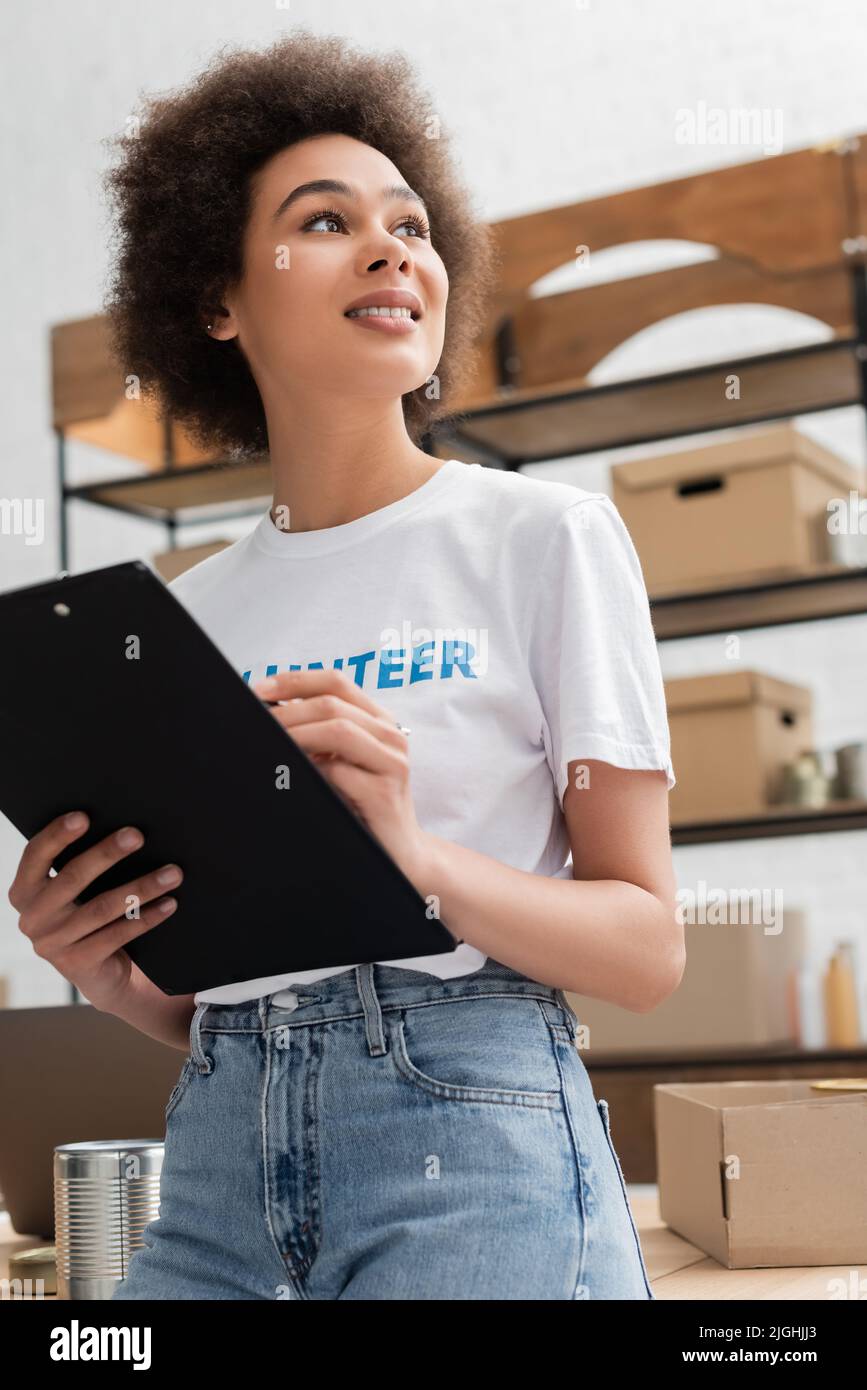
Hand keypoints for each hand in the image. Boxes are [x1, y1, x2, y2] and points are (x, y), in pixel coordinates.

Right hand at [7, 812, 183, 1010]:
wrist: (100, 972)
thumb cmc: (89, 913)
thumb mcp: (77, 892)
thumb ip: (83, 866)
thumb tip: (124, 831)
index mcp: (24, 891)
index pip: (36, 855)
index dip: (57, 835)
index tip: (83, 816)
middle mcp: (31, 918)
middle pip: (72, 878)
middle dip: (107, 854)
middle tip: (137, 835)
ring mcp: (52, 944)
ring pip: (102, 908)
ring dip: (141, 887)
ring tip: (172, 873)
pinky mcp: (77, 965)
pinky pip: (117, 935)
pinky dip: (147, 917)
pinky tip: (169, 903)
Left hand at [251, 668, 428, 883]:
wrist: (400, 850)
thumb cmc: (363, 803)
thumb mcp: (344, 761)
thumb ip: (321, 734)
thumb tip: (272, 713)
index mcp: (379, 721)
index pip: (336, 681)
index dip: (296, 680)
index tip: (260, 688)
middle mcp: (391, 736)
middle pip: (332, 704)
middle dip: (287, 711)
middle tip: (256, 721)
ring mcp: (392, 763)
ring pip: (339, 730)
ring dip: (297, 734)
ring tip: (270, 743)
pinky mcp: (384, 794)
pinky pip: (339, 772)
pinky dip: (311, 770)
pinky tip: (293, 776)